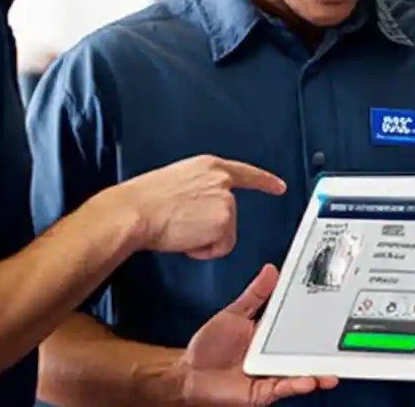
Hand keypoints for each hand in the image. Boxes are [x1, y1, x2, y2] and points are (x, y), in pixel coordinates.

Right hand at [118, 155, 285, 258]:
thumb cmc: (145, 201)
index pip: (244, 172)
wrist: (136, 212)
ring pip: (224, 232)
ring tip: (178, 228)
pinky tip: (184, 238)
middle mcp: (221, 180)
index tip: (279, 186)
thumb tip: (200, 206)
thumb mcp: (177, 182)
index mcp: (208, 166)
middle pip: (230, 213)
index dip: (264, 181)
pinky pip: (220, 247)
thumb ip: (198, 189)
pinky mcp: (224, 221)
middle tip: (182, 225)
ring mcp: (226, 200)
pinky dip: (203, 249)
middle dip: (211, 226)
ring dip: (203, 237)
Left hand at [178, 265, 337, 405]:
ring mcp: (272, 373)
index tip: (332, 308)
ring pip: (301, 371)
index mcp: (268, 335)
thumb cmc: (208, 348)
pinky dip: (298, 384)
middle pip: (304, 350)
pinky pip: (285, 387)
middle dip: (324, 349)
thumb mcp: (233, 314)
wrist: (188, 377)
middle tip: (343, 342)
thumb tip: (271, 270)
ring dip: (318, 371)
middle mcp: (274, 355)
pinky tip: (309, 379)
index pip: (296, 324)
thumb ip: (254, 295)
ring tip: (333, 368)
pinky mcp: (265, 391)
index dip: (314, 318)